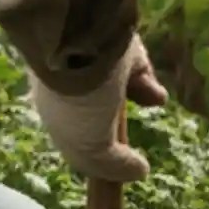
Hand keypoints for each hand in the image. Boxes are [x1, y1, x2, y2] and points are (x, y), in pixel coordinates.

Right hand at [30, 33, 167, 181]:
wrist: (81, 40)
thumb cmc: (77, 101)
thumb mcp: (88, 147)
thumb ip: (110, 164)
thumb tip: (138, 171)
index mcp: (53, 105)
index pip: (70, 129)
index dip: (91, 145)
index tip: (112, 158)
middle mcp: (70, 80)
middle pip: (95, 104)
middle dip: (113, 120)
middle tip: (129, 132)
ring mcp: (93, 57)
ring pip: (117, 81)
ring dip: (137, 95)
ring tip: (153, 103)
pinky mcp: (116, 38)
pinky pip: (134, 62)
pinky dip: (146, 78)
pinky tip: (155, 92)